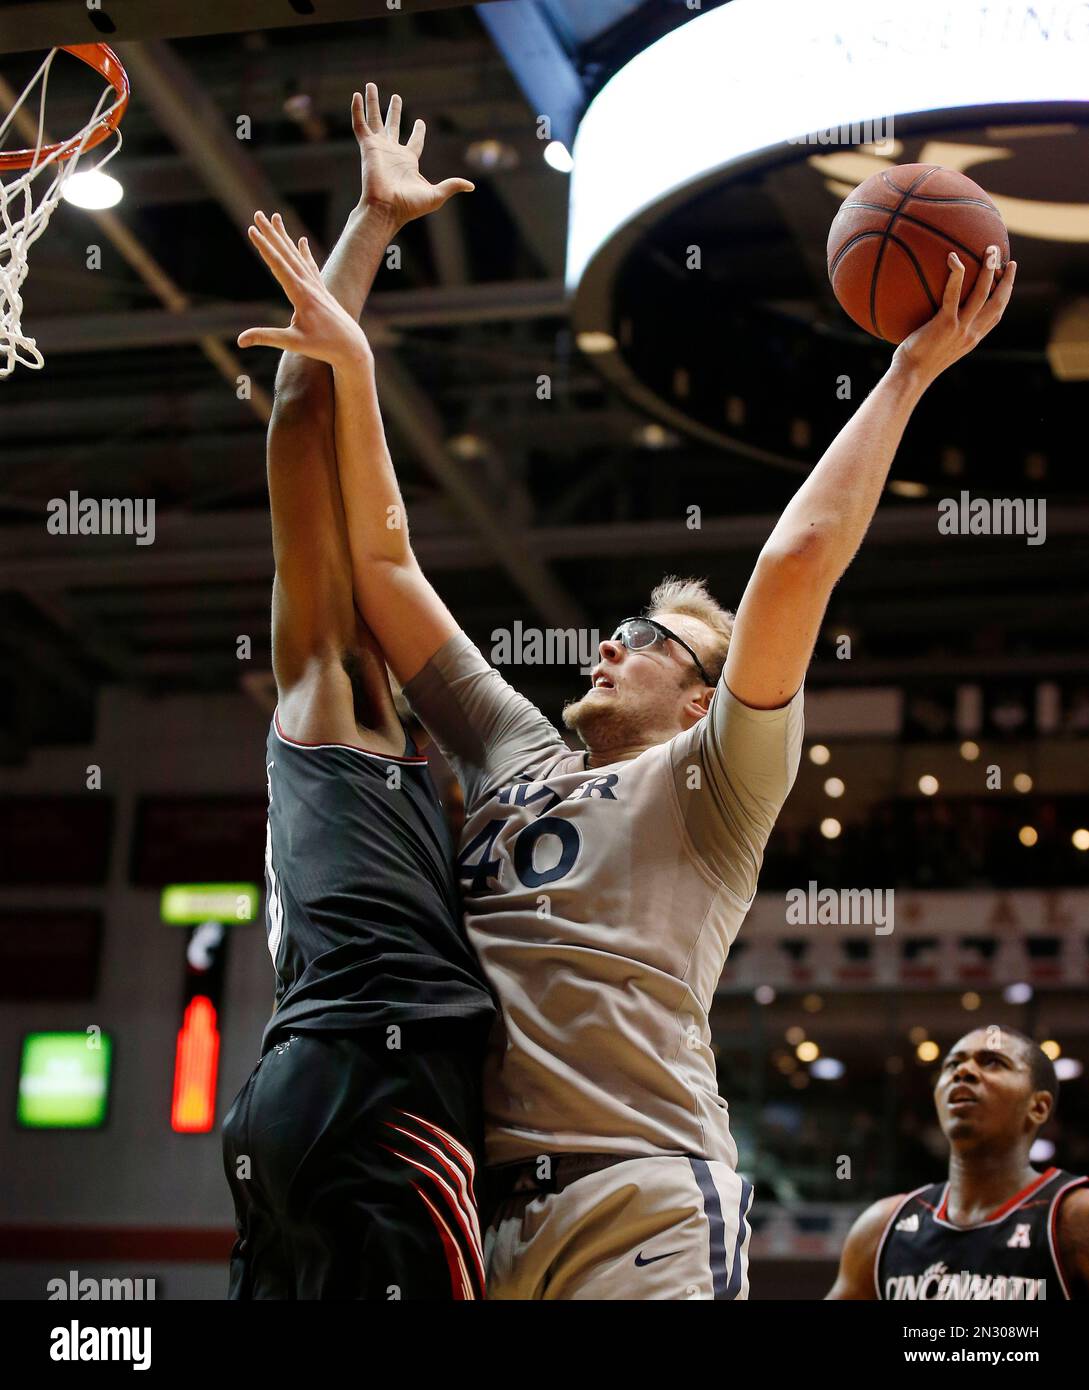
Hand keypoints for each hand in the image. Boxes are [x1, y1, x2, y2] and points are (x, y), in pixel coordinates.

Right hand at [237, 211, 369, 367]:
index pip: (278, 265)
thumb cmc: (323, 347)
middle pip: (286, 254)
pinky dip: (304, 253)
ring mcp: (316, 286)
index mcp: (301, 294)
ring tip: (275, 217)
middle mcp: (309, 285)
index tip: (252, 229)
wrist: (352, 347)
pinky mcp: (321, 290)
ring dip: (285, 237)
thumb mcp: (293, 343)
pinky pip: (310, 266)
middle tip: (258, 213)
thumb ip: (266, 338)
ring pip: (297, 256)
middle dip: (271, 233)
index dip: (264, 247)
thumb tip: (240, 341)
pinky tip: (301, 241)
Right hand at [353, 81, 473, 226]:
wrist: (387, 209)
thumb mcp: (436, 195)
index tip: (421, 122)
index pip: (415, 142)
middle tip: (396, 97)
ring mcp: (379, 148)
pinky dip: (357, 110)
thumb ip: (452, 185)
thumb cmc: (409, 206)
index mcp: (408, 161)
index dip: (419, 131)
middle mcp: (392, 152)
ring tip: (371, 85)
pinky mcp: (368, 147)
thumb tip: (471, 186)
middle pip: (393, 126)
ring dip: (373, 103)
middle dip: (394, 111)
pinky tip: (356, 95)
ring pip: (375, 120)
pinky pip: (360, 125)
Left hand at [892, 245, 1016, 384]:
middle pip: (998, 302)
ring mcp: (960, 328)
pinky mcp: (945, 324)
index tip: (1008, 277)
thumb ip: (945, 332)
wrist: (910, 376)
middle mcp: (971, 333)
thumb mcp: (938, 348)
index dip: (1005, 295)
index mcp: (972, 339)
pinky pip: (952, 295)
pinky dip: (956, 275)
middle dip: (1007, 279)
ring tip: (990, 250)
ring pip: (981, 294)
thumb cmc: (916, 363)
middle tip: (1007, 259)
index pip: (996, 314)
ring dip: (988, 270)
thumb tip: (935, 317)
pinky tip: (954, 259)